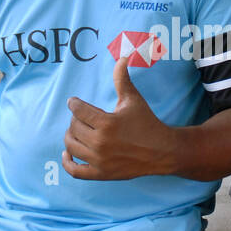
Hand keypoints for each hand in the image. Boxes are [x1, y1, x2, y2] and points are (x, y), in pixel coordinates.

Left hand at [62, 56, 173, 179]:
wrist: (162, 151)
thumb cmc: (147, 122)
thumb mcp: (133, 100)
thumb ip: (122, 79)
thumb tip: (122, 56)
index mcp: (107, 123)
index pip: (78, 110)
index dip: (74, 104)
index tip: (74, 102)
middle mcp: (101, 143)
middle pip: (73, 127)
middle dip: (75, 120)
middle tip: (81, 117)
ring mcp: (100, 160)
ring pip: (71, 146)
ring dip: (70, 136)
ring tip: (77, 131)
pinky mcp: (101, 174)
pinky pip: (75, 171)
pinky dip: (67, 162)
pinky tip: (67, 153)